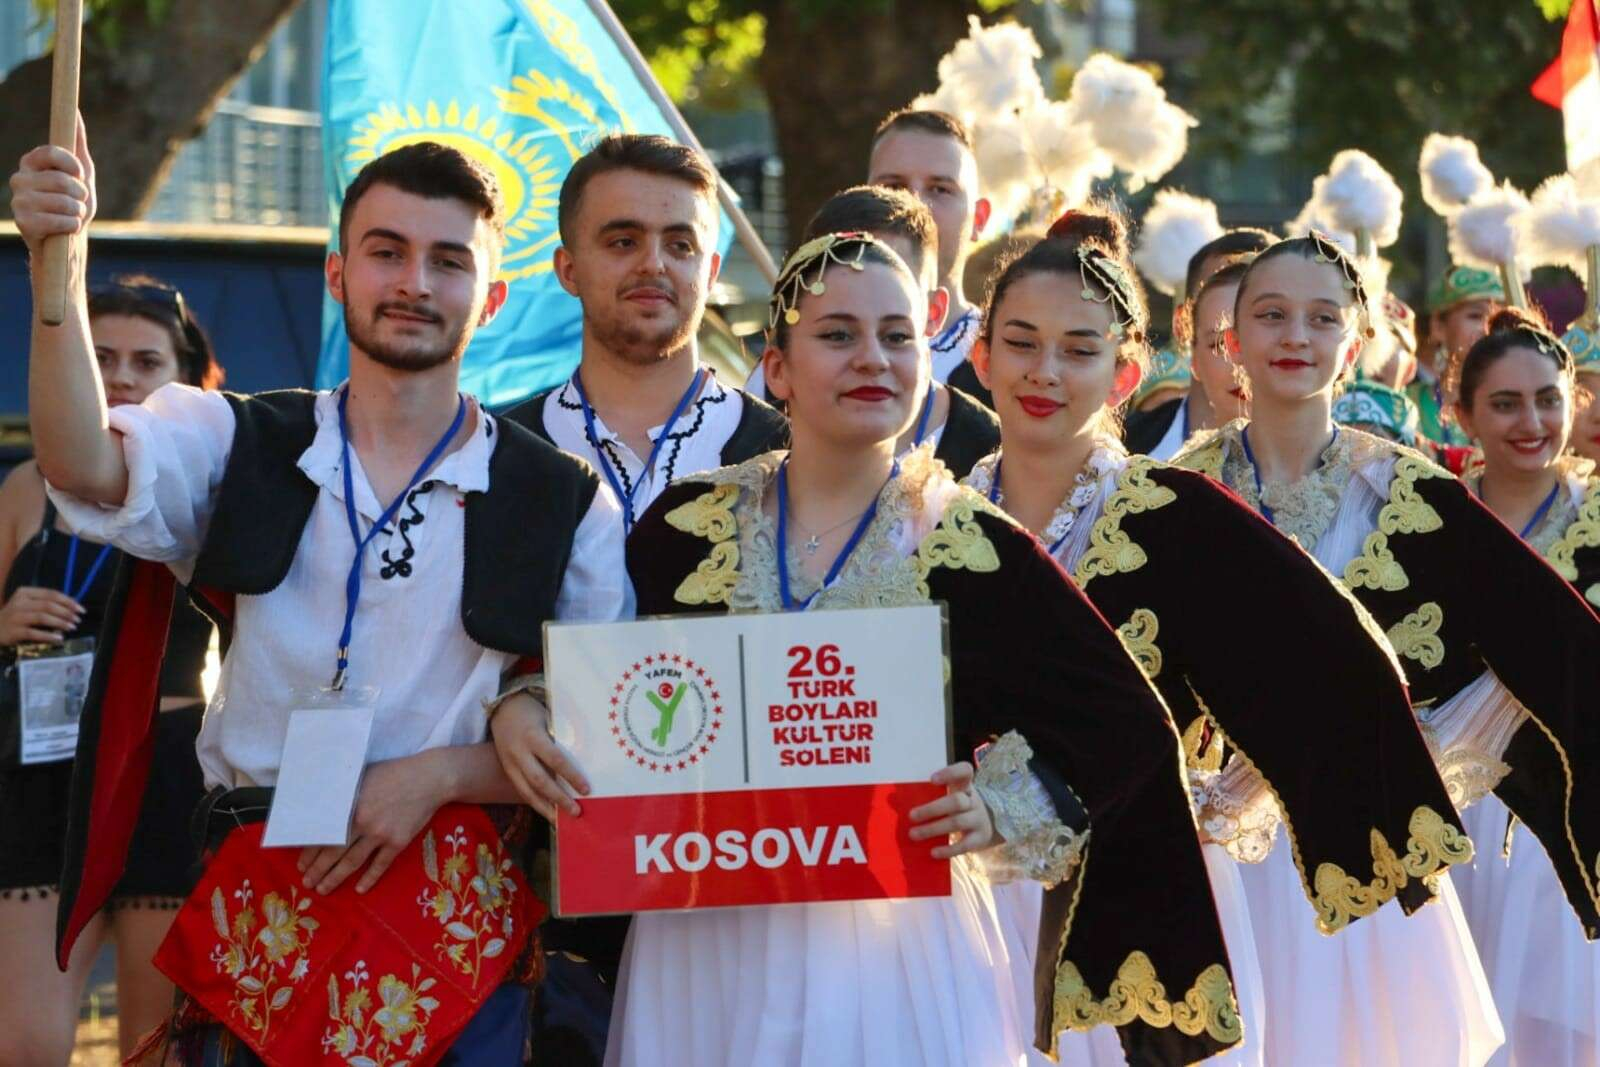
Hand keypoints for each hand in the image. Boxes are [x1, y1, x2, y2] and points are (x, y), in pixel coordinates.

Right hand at [0, 586, 82, 644]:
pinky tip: (58, 638)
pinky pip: (33, 633)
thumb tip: (71, 607)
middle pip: (48, 605)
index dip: (68, 601)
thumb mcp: (27, 605)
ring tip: (71, 627)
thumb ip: (45, 603)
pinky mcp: (13, 631)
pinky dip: (48, 635)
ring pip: (42, 617)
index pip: (51, 594)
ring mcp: (15, 616)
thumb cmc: (15, 616)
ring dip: (60, 622)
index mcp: (25, 593)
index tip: (81, 609)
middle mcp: (19, 602)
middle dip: (66, 612)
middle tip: (77, 620)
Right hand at [9, 114, 96, 261]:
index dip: (73, 166)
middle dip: (80, 195)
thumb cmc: (74, 202)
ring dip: (78, 212)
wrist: (66, 240)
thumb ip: (76, 142)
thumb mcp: (80, 171)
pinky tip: (65, 228)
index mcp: (31, 162)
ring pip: (64, 202)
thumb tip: (75, 112)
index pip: (52, 152)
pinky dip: (72, 226)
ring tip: (71, 215)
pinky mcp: (23, 222)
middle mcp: (19, 178)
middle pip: (62, 180)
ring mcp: (18, 201)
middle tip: (77, 202)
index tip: (79, 175)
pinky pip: (60, 221)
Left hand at [297, 751, 443, 895]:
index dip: (310, 852)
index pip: (323, 835)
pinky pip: (381, 865)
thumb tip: (320, 808)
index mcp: (350, 806)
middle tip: (307, 883)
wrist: (429, 779)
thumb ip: (344, 795)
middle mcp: (362, 823)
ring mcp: (381, 834)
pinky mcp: (398, 842)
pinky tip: (359, 889)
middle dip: (318, 870)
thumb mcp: (362, 777)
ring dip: (336, 878)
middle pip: (334, 853)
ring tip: (323, 889)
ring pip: (353, 862)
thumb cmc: (393, 773)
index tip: (301, 865)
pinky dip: (369, 878)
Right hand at [489, 691, 588, 820]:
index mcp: (533, 737)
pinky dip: (536, 803)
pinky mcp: (507, 771)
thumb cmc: (532, 712)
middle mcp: (519, 753)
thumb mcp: (548, 717)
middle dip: (559, 798)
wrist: (501, 708)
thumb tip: (586, 756)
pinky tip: (548, 813)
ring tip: (562, 821)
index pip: (555, 759)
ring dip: (546, 808)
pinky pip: (522, 791)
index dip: (571, 775)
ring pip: (527, 791)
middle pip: (540, 781)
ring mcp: (510, 764)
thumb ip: (561, 736)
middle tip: (576, 811)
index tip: (586, 789)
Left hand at [909, 761, 997, 858]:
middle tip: (911, 816)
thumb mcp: (949, 796)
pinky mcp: (979, 839)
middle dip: (932, 809)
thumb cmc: (958, 808)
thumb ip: (927, 795)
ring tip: (914, 834)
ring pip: (957, 822)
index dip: (950, 773)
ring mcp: (978, 820)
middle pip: (956, 801)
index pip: (965, 771)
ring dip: (933, 829)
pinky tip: (933, 852)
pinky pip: (964, 845)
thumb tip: (892, 799)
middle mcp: (974, 801)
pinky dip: (948, 850)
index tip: (931, 779)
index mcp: (965, 786)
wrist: (986, 826)